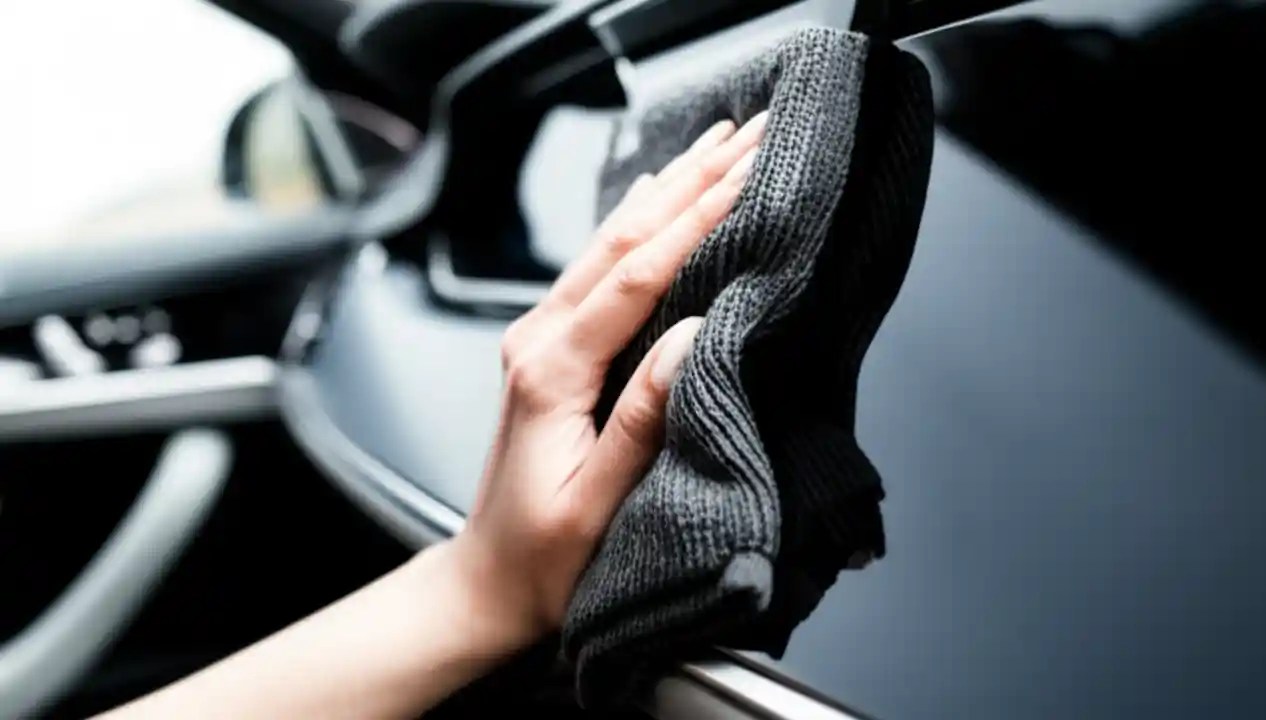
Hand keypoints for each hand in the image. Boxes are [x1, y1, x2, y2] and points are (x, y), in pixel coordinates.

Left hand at [447, 111, 767, 646]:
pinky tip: (655, 198)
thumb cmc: (542, 560)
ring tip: (716, 144)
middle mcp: (539, 341)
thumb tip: (690, 335)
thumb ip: (641, 421)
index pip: (637, 275)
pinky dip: (639, 224)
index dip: (697, 219)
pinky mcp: (550, 351)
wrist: (486, 582)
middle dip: (690, 180)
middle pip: (623, 240)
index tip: (748, 171)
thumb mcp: (595, 505)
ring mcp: (539, 340)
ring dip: (666, 190)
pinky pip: (599, 269)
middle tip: (750, 131)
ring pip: (609, 245)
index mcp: (551, 371)